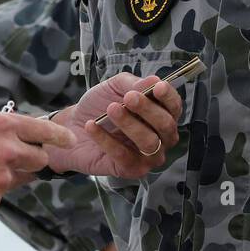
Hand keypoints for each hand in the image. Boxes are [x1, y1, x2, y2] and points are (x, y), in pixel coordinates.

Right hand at [0, 111, 74, 217]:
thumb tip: (16, 134)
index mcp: (2, 126)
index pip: (44, 131)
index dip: (60, 138)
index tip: (70, 142)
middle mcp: (7, 150)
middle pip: (39, 159)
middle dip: (29, 161)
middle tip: (5, 161)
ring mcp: (0, 178)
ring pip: (16, 180)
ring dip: (3, 178)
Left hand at [47, 74, 180, 178]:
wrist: (75, 125)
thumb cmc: (100, 105)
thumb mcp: (115, 87)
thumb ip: (134, 84)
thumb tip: (155, 80)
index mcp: (162, 114)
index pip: (174, 107)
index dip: (168, 97)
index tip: (157, 87)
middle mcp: (162, 137)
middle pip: (166, 125)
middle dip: (148, 109)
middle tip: (129, 98)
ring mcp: (149, 156)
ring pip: (148, 142)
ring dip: (130, 124)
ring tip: (110, 110)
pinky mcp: (131, 170)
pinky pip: (123, 156)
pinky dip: (107, 139)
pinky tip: (92, 126)